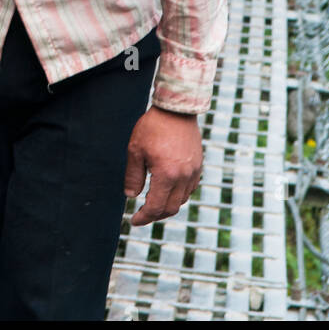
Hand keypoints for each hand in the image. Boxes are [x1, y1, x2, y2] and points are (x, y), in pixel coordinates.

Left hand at [124, 105, 202, 224]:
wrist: (176, 109)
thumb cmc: (153, 127)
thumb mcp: (135, 150)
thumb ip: (133, 176)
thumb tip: (131, 196)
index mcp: (166, 175)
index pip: (155, 207)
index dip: (144, 217)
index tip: (134, 220)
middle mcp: (183, 177)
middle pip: (170, 209)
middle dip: (155, 215)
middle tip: (142, 215)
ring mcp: (193, 172)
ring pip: (181, 200)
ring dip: (167, 206)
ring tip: (153, 203)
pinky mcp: (198, 166)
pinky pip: (189, 189)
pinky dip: (178, 195)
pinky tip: (167, 190)